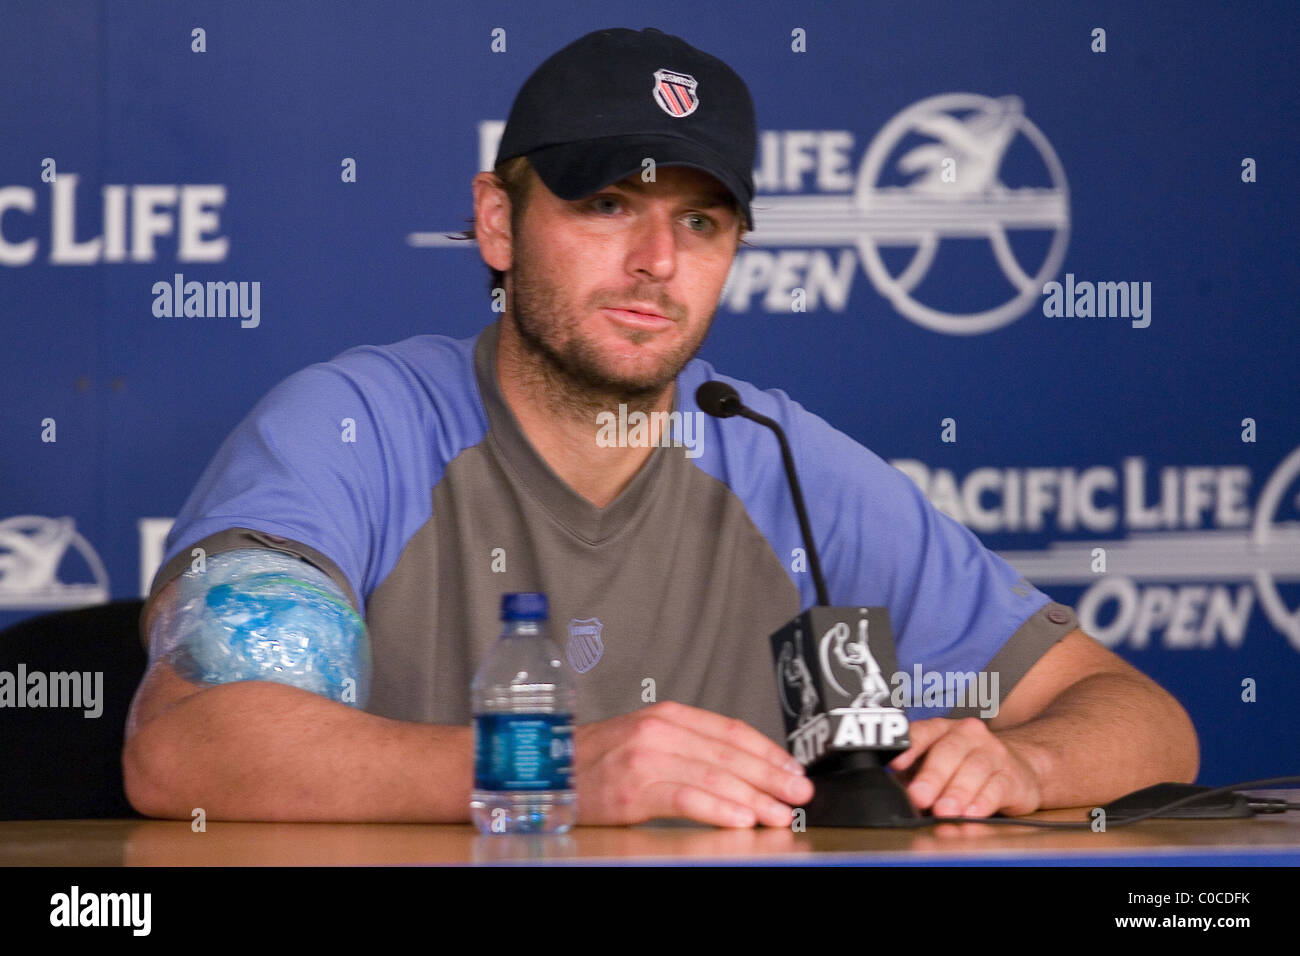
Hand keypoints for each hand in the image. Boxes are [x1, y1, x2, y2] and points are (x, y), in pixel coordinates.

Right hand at [573, 701, 813, 826]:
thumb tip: (742, 768)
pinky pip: (685, 798)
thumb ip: (689, 746)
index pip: (732, 730)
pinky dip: (718, 809)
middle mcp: (660, 731)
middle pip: (730, 754)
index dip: (768, 751)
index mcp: (667, 715)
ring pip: (714, 776)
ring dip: (754, 798)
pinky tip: (740, 820)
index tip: (794, 770)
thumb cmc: (597, 761)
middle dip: (771, 776)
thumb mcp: (645, 738)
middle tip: (799, 794)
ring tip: (778, 814)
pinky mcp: (633, 788)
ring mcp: (646, 758)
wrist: (547, 770)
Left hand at [888, 717, 1041, 817]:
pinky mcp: (1013, 776)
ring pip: (974, 769)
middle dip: (932, 776)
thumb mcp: (936, 765)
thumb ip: (913, 776)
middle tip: (919, 797)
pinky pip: (997, 788)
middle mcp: (968, 735)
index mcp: (942, 729)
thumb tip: (890, 792)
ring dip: (957, 792)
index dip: (908, 747)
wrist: (1019, 768)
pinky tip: (972, 813)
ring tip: (944, 810)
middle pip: (948, 751)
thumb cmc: (966, 766)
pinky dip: (982, 802)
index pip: (922, 733)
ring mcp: (993, 753)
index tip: (895, 764)